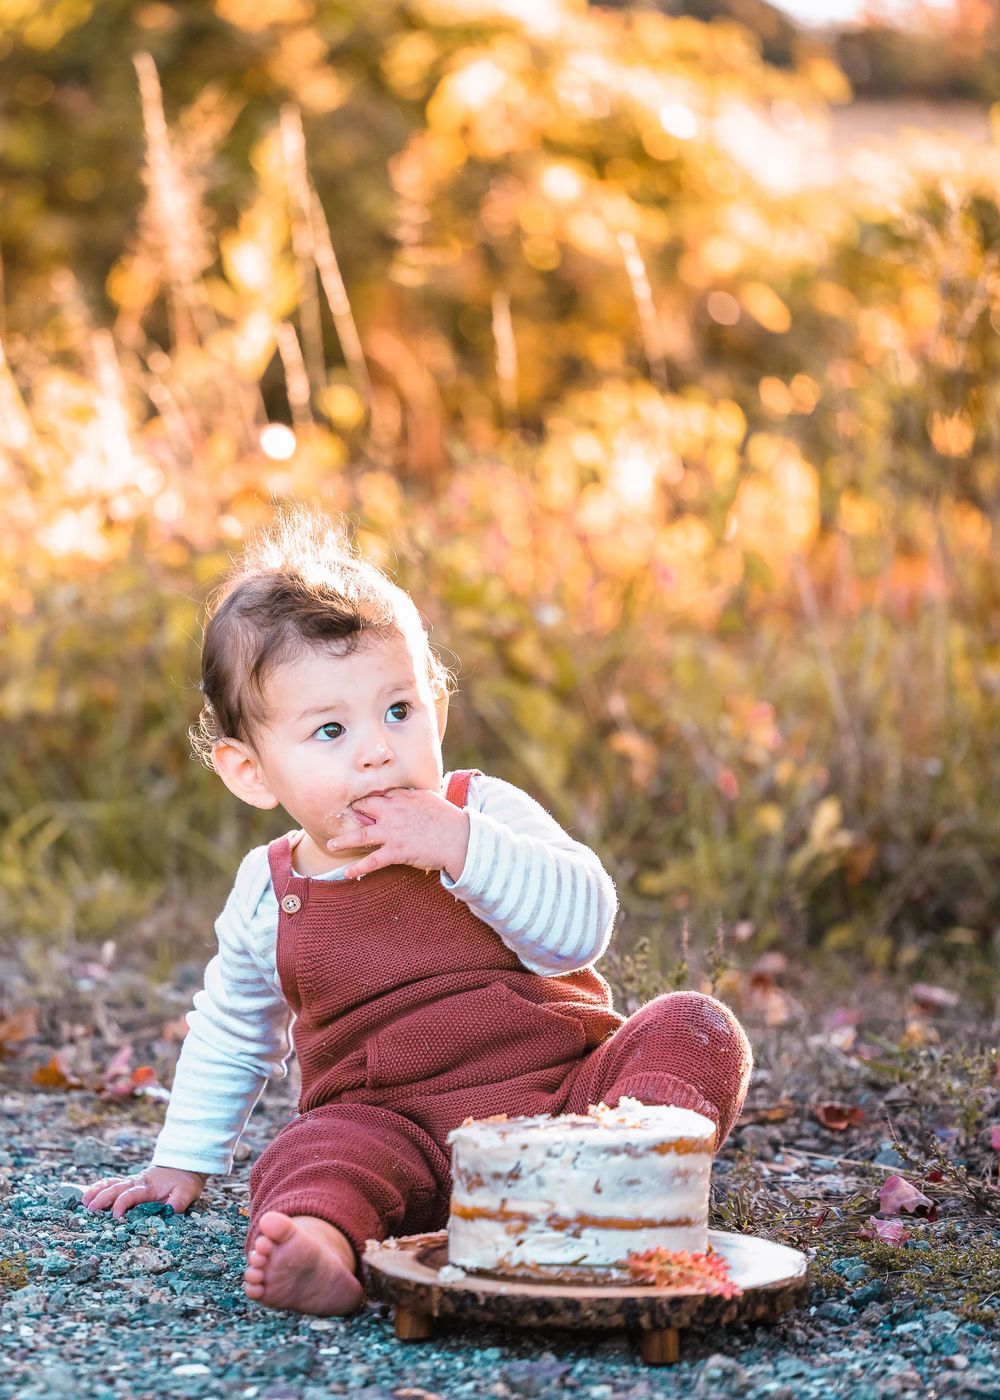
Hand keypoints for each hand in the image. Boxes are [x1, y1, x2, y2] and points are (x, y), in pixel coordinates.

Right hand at [81, 1165, 206, 1218]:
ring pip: (111, 1183)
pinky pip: (112, 1182)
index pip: (131, 1194)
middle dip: (102, 1198)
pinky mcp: (130, 1183)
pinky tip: (88, 1194)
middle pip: (116, 1188)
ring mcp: (132, 1181)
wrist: (185, 1166)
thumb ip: (177, 1203)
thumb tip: (168, 1213)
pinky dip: (99, 1187)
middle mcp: (137, 1182)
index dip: (122, 1203)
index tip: (115, 1216)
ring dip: (97, 1191)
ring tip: (83, 1201)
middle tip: (89, 1210)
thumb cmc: (184, 1182)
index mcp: (149, 1186)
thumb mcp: (186, 1192)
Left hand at [327, 788, 469, 881]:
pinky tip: (347, 873)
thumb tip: (403, 795)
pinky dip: (358, 868)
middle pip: (365, 808)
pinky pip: (372, 861)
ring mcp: (392, 832)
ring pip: (361, 835)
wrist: (458, 838)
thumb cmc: (447, 818)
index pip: (380, 794)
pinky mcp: (396, 851)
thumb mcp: (429, 798)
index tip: (362, 802)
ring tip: (331, 845)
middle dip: (352, 810)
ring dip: (343, 840)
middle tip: (342, 816)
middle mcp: (393, 812)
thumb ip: (412, 796)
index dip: (369, 798)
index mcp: (402, 797)